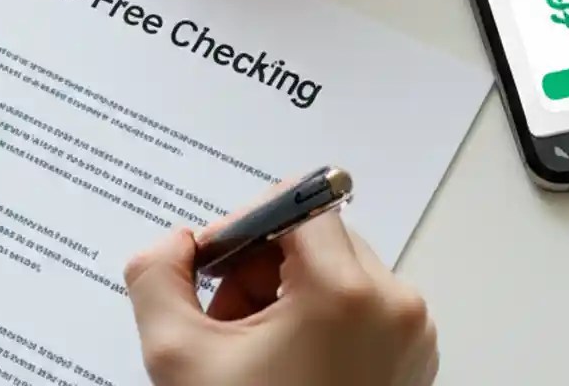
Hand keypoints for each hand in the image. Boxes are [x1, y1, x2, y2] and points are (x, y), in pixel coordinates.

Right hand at [125, 209, 437, 385]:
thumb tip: (176, 243)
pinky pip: (359, 309)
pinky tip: (281, 363)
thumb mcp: (177, 353)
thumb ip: (157, 274)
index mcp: (348, 293)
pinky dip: (316, 323)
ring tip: (249, 352)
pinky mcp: (411, 359)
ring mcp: (410, 335)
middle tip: (222, 323)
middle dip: (258, 272)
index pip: (300, 204)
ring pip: (335, 274)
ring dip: (282, 299)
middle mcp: (395, 305)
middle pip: (315, 241)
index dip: (245, 224)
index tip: (212, 261)